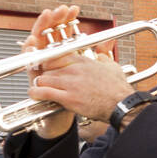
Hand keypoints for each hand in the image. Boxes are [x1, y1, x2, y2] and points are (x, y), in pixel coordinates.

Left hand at [24, 4, 130, 136]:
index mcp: (82, 60)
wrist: (121, 104)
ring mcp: (70, 83)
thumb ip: (103, 56)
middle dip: (43, 72)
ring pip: (43, 78)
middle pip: (47, 66)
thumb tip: (101, 53)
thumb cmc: (118, 89)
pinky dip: (36, 93)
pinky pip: (44, 92)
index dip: (49, 61)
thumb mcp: (112, 66)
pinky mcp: (68, 98)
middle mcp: (74, 69)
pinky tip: (34, 95)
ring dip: (40, 83)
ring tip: (38, 88)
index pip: (56, 54)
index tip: (47, 66)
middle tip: (42, 78)